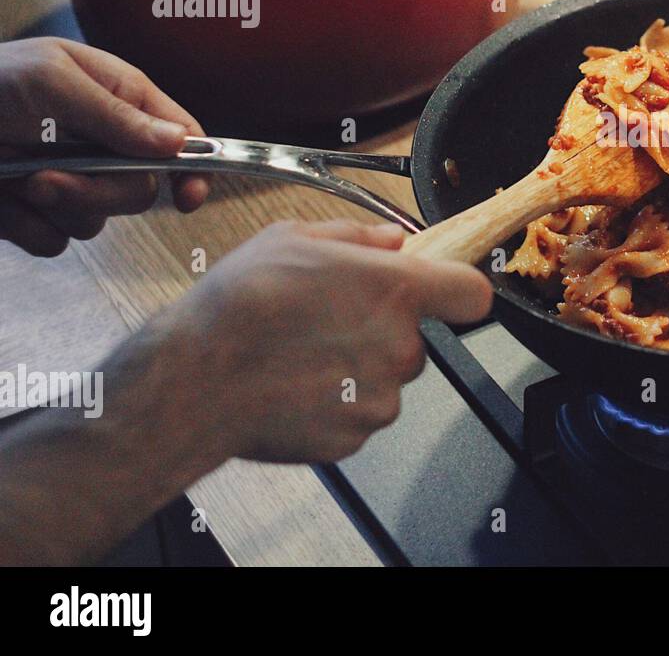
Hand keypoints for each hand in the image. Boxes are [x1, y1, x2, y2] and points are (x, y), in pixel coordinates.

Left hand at [0, 37, 208, 256]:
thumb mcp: (51, 80)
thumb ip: (116, 115)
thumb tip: (179, 143)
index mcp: (120, 99)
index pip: (183, 137)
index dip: (194, 168)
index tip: (188, 197)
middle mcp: (103, 144)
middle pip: (141, 190)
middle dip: (97, 193)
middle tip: (46, 181)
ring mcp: (72, 181)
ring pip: (97, 221)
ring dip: (54, 207)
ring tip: (13, 180)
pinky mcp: (37, 214)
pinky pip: (55, 241)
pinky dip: (25, 226)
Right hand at [151, 219, 492, 463]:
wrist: (193, 380)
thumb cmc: (239, 306)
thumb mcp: (294, 238)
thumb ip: (358, 236)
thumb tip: (392, 241)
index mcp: (395, 290)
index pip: (471, 293)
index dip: (459, 292)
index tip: (444, 294)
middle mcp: (398, 346)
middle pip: (415, 340)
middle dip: (381, 332)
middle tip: (328, 323)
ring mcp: (379, 398)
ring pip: (385, 379)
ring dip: (356, 370)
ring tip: (300, 355)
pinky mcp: (354, 436)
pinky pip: (357, 416)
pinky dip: (333, 405)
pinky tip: (293, 387)